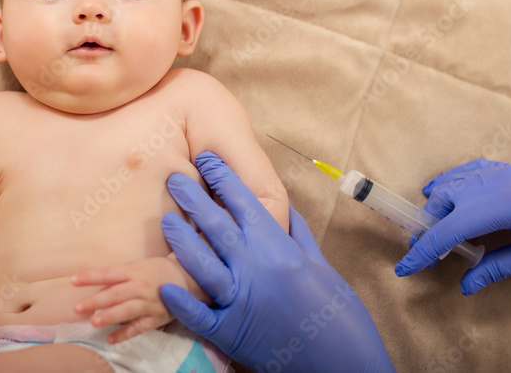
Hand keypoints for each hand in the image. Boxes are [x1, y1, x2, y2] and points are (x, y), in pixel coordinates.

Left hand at [71, 256, 183, 343]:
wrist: (186, 279)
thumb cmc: (156, 271)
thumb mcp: (139, 267)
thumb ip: (119, 279)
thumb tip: (97, 291)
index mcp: (135, 271)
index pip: (109, 273)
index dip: (91, 277)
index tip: (73, 281)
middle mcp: (142, 286)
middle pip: (116, 294)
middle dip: (96, 301)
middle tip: (77, 307)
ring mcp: (150, 303)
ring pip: (127, 310)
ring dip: (109, 317)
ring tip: (93, 322)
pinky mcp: (157, 318)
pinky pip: (138, 327)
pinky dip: (124, 334)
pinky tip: (110, 339)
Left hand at [160, 152, 393, 372]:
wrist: (345, 364)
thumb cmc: (339, 315)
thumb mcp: (320, 266)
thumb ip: (296, 234)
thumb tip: (282, 206)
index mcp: (280, 250)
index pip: (245, 203)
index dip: (223, 178)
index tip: (208, 159)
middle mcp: (258, 270)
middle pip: (217, 225)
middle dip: (193, 198)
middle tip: (175, 178)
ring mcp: (243, 302)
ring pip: (201, 264)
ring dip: (181, 240)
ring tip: (167, 220)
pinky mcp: (233, 334)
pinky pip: (199, 315)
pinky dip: (181, 301)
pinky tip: (164, 284)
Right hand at [395, 158, 510, 294]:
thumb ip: (501, 265)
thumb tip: (467, 283)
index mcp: (504, 202)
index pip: (449, 227)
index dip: (424, 250)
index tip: (406, 268)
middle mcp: (499, 179)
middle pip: (445, 201)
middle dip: (427, 228)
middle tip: (423, 255)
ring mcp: (508, 168)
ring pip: (455, 182)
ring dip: (438, 206)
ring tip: (434, 230)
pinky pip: (472, 170)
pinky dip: (454, 183)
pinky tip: (449, 193)